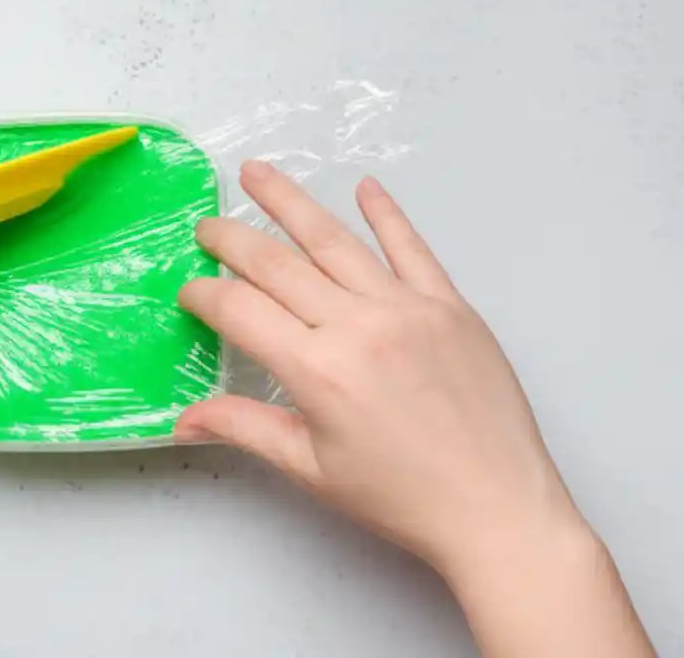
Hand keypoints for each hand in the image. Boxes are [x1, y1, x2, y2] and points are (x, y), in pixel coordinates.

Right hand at [177, 162, 653, 655]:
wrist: (498, 508)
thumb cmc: (402, 498)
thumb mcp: (311, 469)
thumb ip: (245, 429)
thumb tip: (184, 419)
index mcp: (317, 370)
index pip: (241, 311)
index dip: (205, 296)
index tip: (188, 291)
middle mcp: (358, 325)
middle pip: (278, 263)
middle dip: (232, 239)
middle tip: (204, 225)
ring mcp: (408, 308)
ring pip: (336, 241)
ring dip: (291, 202)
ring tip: (258, 174)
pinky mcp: (451, 306)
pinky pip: (411, 249)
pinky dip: (386, 215)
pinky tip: (365, 188)